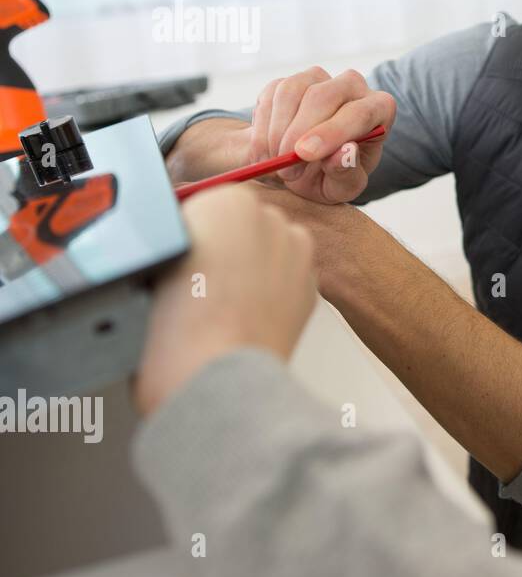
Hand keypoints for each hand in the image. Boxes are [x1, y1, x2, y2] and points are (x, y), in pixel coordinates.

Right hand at [134, 185, 317, 416]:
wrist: (213, 376)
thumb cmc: (175, 325)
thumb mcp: (155, 259)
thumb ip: (177, 230)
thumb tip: (186, 229)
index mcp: (227, 201)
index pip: (209, 200)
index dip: (191, 228)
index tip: (179, 251)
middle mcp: (272, 219)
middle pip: (244, 221)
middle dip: (226, 243)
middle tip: (196, 280)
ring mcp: (298, 252)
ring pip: (270, 248)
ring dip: (252, 265)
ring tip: (220, 303)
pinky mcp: (313, 287)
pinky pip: (287, 278)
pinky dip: (272, 291)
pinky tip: (245, 316)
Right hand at [248, 66, 396, 203]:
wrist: (301, 168)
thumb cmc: (333, 177)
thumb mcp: (343, 187)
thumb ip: (347, 173)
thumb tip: (347, 153)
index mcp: (379, 108)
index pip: (361, 113)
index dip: (332, 132)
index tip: (304, 154)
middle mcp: (353, 85)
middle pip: (324, 96)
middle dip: (298, 133)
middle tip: (285, 168)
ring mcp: (320, 78)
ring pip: (292, 92)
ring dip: (277, 132)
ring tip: (276, 165)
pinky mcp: (289, 81)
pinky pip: (271, 96)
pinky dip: (262, 127)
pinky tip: (266, 152)